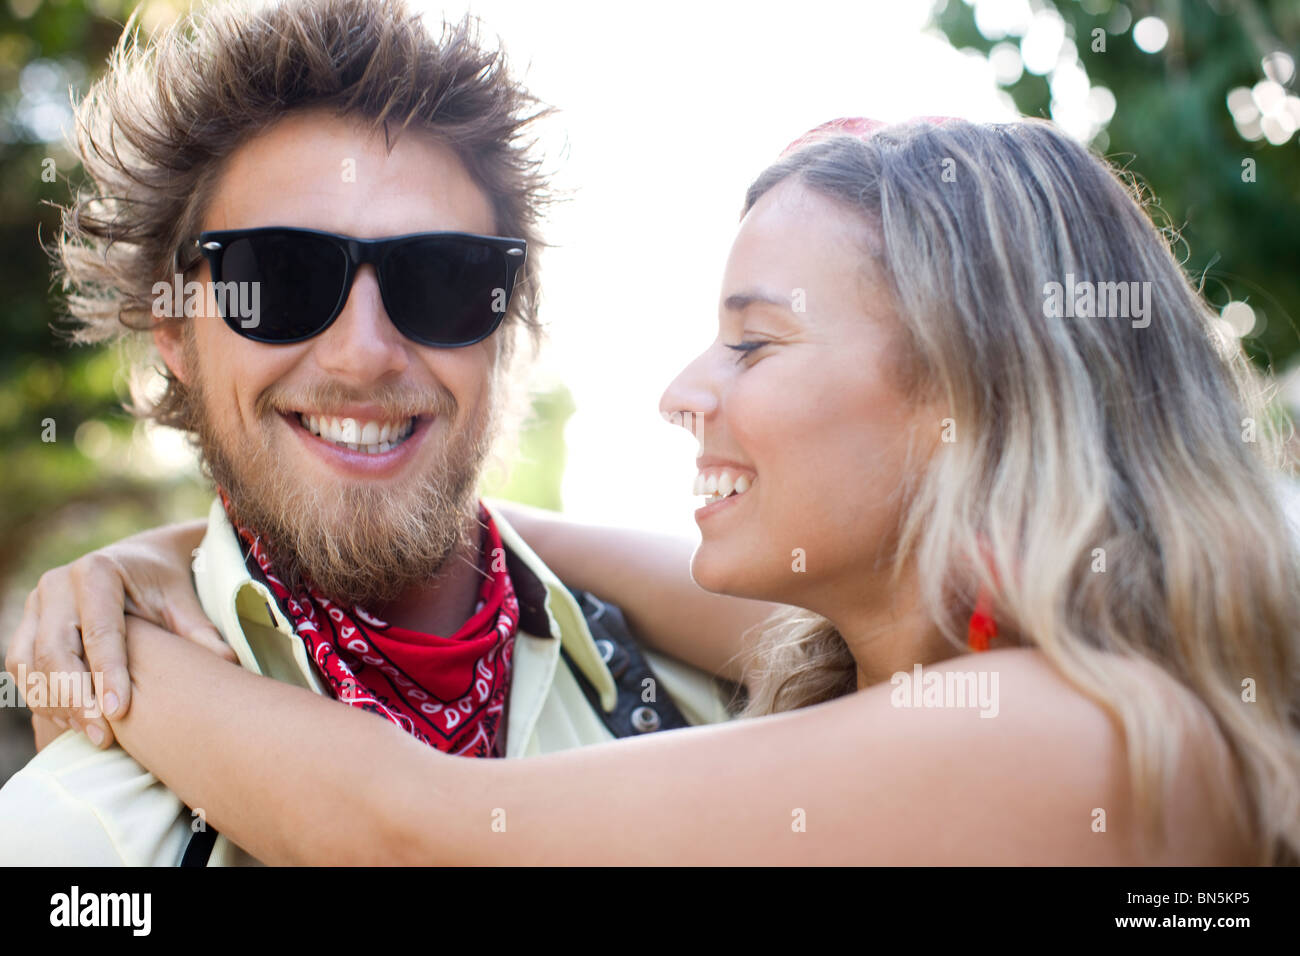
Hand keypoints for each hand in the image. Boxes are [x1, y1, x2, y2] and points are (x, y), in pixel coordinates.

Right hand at [4, 520, 236, 749]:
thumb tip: (229, 661)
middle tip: (103, 737)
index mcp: (98, 571)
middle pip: (54, 649)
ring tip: (90, 735)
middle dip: (75, 698)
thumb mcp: (183, 599)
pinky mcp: (27, 624)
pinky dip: (41, 697)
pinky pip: (20, 666)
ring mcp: (36, 604)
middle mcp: (57, 584)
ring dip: (54, 703)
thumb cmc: (166, 582)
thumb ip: (199, 630)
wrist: (141, 560)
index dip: (107, 674)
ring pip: (28, 661)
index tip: (120, 712)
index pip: (98, 630)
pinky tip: (72, 723)